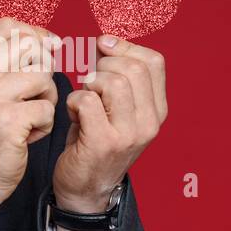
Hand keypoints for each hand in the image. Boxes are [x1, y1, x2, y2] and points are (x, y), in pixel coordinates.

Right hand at [0, 18, 59, 226]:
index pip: (8, 26)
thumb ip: (9, 62)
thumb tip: (51, 40)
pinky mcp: (7, 120)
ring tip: (31, 116)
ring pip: (43, 76)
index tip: (45, 53)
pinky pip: (47, 108)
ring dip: (47, 98)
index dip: (35, 34)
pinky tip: (28, 134)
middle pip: (31, 47)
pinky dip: (45, 124)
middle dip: (44, 69)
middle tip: (35, 94)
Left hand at [52, 33, 167, 213]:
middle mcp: (150, 122)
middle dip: (103, 65)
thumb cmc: (96, 141)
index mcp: (157, 110)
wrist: (85, 189)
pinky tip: (73, 112)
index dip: (125, 47)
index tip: (103, 49)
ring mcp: (129, 134)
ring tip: (83, 98)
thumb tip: (104, 41)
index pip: (154, 62)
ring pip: (113, 82)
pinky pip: (87, 100)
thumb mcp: (118, 109)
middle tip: (89, 80)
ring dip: (89, 83)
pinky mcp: (104, 142)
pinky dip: (74, 100)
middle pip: (133, 68)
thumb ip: (119, 77)